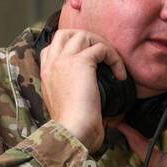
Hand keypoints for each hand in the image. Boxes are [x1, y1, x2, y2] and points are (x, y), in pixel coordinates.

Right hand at [38, 28, 127, 153]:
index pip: (51, 48)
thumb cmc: (72, 128)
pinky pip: (101, 48)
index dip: (71, 48)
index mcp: (46, 74)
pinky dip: (114, 59)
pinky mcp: (80, 63)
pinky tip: (120, 76)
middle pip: (65, 33)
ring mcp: (64, 61)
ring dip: (101, 46)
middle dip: (86, 39)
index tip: (89, 61)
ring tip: (113, 63)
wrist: (71, 133)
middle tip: (102, 56)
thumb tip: (100, 94)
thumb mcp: (67, 107)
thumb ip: (74, 93)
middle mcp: (52, 64)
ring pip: (83, 35)